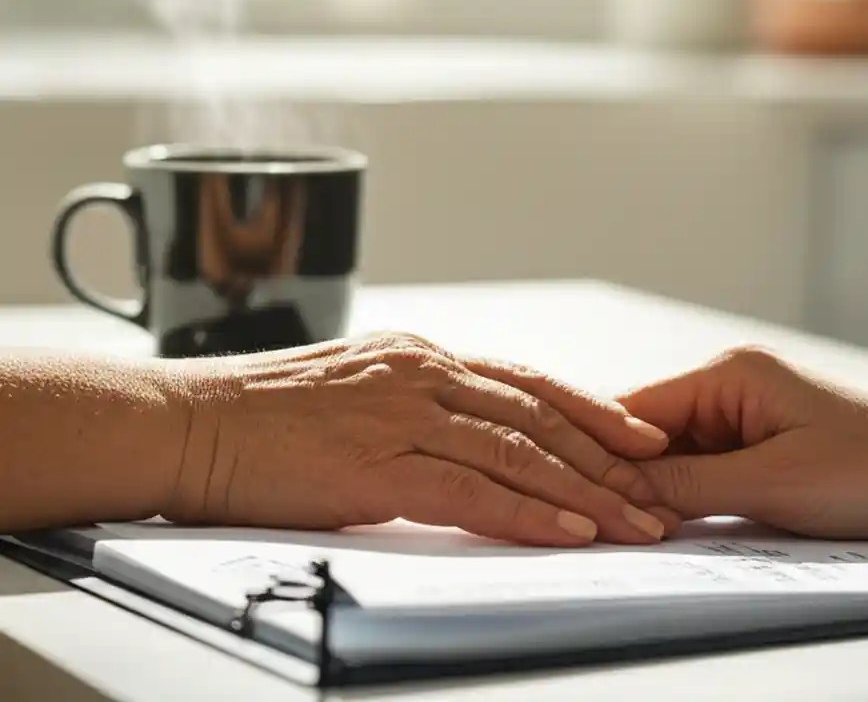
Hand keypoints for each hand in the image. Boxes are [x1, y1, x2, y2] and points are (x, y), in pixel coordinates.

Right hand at [162, 332, 678, 545]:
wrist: (184, 423)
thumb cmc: (261, 415)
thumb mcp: (354, 390)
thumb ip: (415, 405)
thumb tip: (465, 434)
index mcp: (422, 356)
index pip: (529, 382)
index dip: (594, 410)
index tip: (643, 438)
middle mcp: (424, 376)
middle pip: (542, 417)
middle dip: (610, 458)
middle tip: (663, 489)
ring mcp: (404, 416)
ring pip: (521, 452)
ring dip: (588, 492)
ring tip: (638, 523)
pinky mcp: (379, 465)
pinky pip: (473, 492)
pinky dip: (529, 513)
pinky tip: (569, 531)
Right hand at [618, 347, 867, 538]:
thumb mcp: (774, 484)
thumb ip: (687, 486)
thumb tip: (614, 492)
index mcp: (728, 375)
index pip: (630, 412)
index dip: (597, 458)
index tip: (571, 503)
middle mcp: (731, 388)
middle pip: (646, 436)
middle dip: (623, 480)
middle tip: (599, 529)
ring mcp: (748, 418)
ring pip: (675, 459)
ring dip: (659, 495)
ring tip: (637, 534)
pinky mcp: (765, 448)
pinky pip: (708, 473)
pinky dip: (691, 501)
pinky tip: (680, 530)